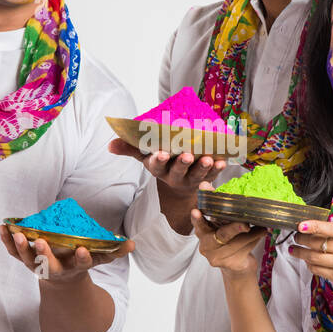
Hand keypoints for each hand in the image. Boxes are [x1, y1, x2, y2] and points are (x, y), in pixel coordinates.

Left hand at [0, 224, 134, 283]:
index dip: (82, 258)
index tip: (82, 250)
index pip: (80, 264)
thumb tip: (133, 244)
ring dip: (21, 247)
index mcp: (75, 267)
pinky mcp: (25, 259)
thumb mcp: (99, 259)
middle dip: (44, 254)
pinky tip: (3, 228)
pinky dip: (7, 241)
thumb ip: (115, 252)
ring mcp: (37, 265)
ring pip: (27, 259)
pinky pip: (14, 252)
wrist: (60, 279)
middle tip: (40, 241)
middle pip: (48, 264)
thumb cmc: (80, 262)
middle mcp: (55, 268)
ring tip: (17, 233)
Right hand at [109, 138, 225, 233]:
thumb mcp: (144, 155)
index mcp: (159, 169)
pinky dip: (217, 169)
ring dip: (203, 167)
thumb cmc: (162, 162)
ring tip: (207, 158)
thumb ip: (129, 148)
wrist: (179, 186)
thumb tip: (110, 145)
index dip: (158, 160)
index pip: (156, 165)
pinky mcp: (206, 179)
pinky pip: (213, 176)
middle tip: (187, 155)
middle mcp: (174, 176)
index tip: (161, 153)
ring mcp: (191, 179)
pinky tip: (223, 161)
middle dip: (182, 163)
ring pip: (197, 174)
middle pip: (178, 170)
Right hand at [190, 202, 267, 278]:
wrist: (236, 264)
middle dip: (234, 228)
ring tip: (261, 227)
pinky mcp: (229, 264)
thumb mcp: (221, 221)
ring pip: (237, 243)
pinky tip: (260, 233)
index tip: (196, 211)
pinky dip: (254, 240)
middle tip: (245, 224)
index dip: (197, 218)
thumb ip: (216, 204)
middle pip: (222, 235)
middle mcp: (206, 245)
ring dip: (252, 234)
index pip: (198, 223)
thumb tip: (205, 184)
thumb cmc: (228, 238)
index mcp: (203, 231)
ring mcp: (216, 256)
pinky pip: (245, 250)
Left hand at [290, 220, 332, 294]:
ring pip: (314, 257)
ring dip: (300, 253)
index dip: (312, 226)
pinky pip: (318, 270)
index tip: (300, 225)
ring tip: (294, 250)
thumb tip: (311, 229)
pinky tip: (307, 261)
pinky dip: (310, 265)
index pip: (329, 228)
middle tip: (295, 237)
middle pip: (317, 243)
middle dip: (301, 240)